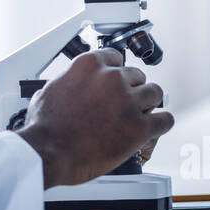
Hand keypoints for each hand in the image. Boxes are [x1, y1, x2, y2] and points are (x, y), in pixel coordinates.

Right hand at [15, 47, 172, 187]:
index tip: (117, 80)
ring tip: (141, 115)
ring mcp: (128, 102)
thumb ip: (66, 83)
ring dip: (148, 104)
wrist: (48, 153)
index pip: (116, 57)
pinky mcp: (139, 127)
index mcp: (89, 65)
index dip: (117, 72)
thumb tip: (66, 86)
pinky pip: (165, 120)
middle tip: (125, 103)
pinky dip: (161, 124)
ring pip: (155, 93)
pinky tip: (156, 128)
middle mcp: (111, 79)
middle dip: (132, 89)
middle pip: (137, 76)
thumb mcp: (48, 91)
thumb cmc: (45, 128)